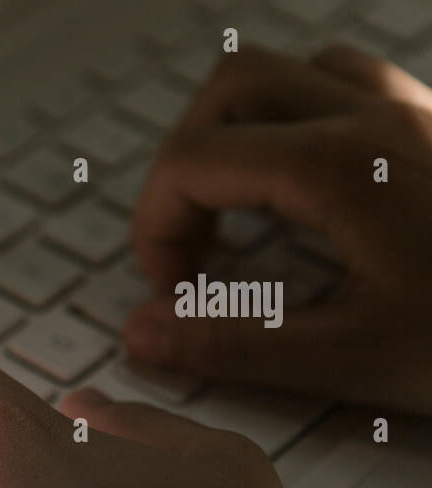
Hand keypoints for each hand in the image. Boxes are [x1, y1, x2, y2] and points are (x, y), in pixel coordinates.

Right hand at [124, 44, 431, 415]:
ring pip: (293, 70)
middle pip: (229, 89)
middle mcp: (374, 117)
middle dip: (185, 163)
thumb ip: (234, 343)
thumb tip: (141, 333)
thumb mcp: (355, 358)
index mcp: (339, 166)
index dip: (155, 229)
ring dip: (242, 131)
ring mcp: (416, 112)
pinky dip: (304, 119)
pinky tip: (314, 189)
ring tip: (243, 208)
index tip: (171, 291)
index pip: (191, 163)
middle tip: (193, 243)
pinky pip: (353, 82)